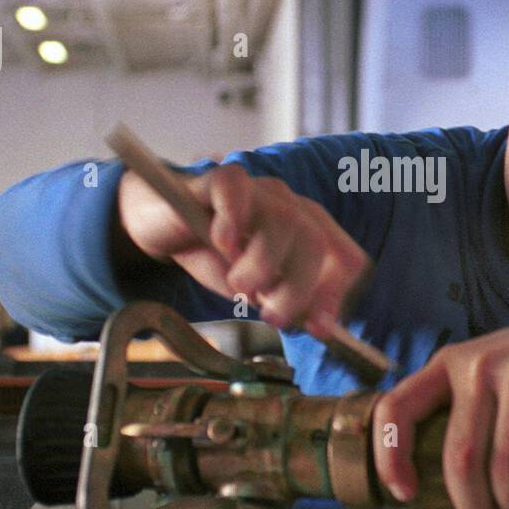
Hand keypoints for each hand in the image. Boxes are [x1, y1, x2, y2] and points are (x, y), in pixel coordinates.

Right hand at [117, 164, 370, 334]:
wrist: (161, 228)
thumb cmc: (213, 256)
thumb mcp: (253, 289)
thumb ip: (283, 302)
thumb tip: (313, 324)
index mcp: (308, 233)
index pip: (346, 259)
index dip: (334, 296)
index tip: (315, 328)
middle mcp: (290, 208)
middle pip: (316, 243)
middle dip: (298, 289)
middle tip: (271, 316)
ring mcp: (258, 192)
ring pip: (284, 220)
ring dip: (263, 265)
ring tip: (238, 285)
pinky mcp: (221, 180)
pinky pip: (237, 190)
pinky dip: (233, 221)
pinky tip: (222, 244)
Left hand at [373, 299, 508, 508]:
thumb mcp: (493, 368)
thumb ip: (464, 406)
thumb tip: (433, 477)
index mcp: (452, 362)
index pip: (398, 407)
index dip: (390, 457)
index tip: (405, 494)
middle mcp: (482, 364)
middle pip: (462, 459)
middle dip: (474, 506)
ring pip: (507, 469)